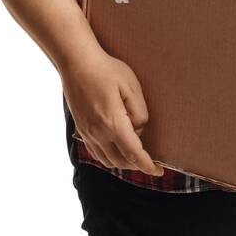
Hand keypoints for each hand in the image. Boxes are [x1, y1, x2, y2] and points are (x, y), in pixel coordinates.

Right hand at [62, 51, 164, 175]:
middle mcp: (98, 133)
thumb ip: (139, 112)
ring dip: (123, 162)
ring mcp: (87, 133)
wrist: (76, 63)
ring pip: (107, 160)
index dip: (147, 166)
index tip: (158, 171)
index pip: (134, 153)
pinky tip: (117, 147)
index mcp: (113, 123)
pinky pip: (96, 152)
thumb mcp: (131, 86)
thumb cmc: (106, 70)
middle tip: (150, 161)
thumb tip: (139, 130)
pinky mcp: (81, 129)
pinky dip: (109, 156)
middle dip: (137, 165)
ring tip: (135, 154)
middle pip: (120, 162)